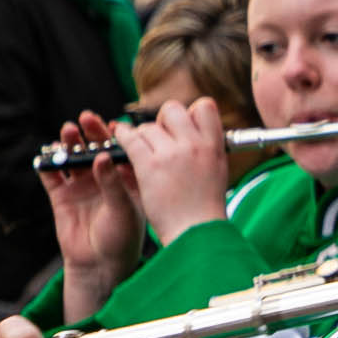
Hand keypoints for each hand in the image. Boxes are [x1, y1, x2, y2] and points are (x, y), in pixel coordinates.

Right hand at [37, 116, 144, 323]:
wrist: (100, 266)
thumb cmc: (123, 239)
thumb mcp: (124, 209)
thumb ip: (113, 183)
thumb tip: (102, 156)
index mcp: (127, 180)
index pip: (122, 151)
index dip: (118, 137)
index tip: (115, 124)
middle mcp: (104, 179)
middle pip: (96, 149)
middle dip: (92, 133)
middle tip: (87, 118)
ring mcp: (82, 186)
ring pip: (74, 158)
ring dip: (70, 144)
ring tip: (68, 131)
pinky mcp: (61, 196)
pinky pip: (51, 175)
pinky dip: (48, 164)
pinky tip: (47, 155)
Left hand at [121, 97, 233, 247]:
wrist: (196, 231)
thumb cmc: (205, 208)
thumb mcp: (218, 170)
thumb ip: (206, 148)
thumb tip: (194, 133)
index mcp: (215, 145)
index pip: (204, 106)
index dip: (189, 113)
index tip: (182, 127)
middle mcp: (194, 144)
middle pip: (172, 110)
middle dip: (162, 121)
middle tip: (159, 138)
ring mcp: (171, 153)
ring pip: (148, 126)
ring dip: (142, 136)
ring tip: (142, 152)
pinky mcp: (149, 164)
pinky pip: (131, 139)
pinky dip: (122, 137)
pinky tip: (120, 139)